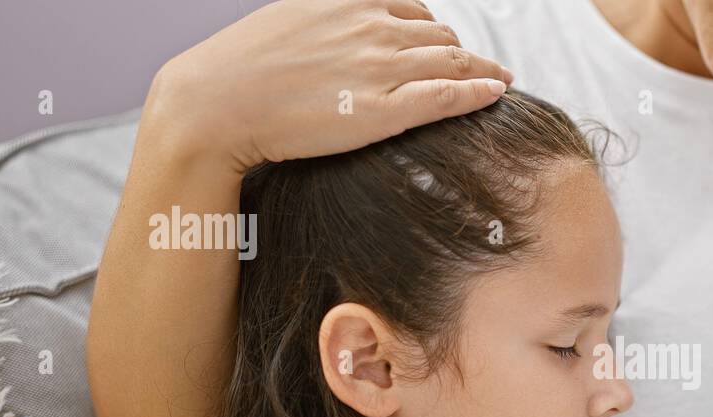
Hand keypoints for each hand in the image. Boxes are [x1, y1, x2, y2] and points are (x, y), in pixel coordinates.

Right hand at [146, 0, 512, 172]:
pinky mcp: (385, 109)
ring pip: (452, 62)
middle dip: (463, 53)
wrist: (215, 102)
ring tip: (498, 81)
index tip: (448, 45)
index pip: (413, 10)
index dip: (436, 31)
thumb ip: (326, 22)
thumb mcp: (289, 21)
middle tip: (484, 70)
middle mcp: (371, 26)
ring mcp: (381, 67)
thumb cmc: (240, 69)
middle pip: (440, 36)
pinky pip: (448, 96)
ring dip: (481, 71)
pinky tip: (497, 93)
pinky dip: (479, 92)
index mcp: (349, 1)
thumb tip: (337, 29)